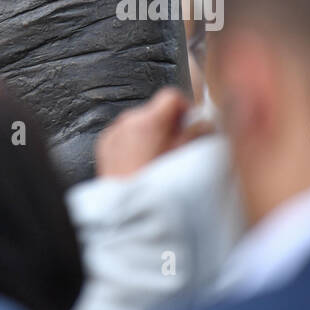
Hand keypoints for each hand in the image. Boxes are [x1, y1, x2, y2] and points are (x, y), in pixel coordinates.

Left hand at [94, 88, 213, 177]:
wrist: (127, 212)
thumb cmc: (158, 187)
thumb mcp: (186, 157)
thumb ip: (198, 133)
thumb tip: (205, 122)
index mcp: (149, 122)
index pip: (171, 97)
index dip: (184, 109)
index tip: (188, 125)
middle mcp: (128, 122)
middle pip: (155, 110)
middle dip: (167, 124)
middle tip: (175, 148)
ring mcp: (114, 132)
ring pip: (139, 122)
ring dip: (150, 133)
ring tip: (155, 159)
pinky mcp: (105, 144)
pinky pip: (124, 134)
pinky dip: (133, 143)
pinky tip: (140, 163)